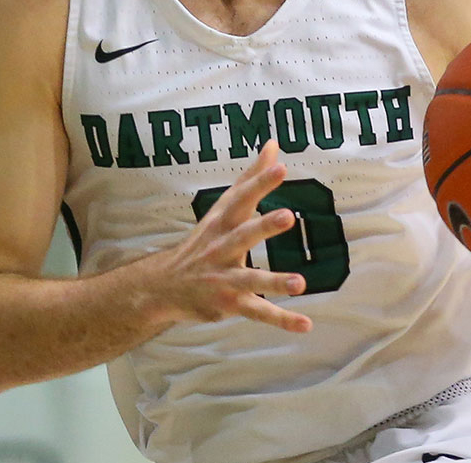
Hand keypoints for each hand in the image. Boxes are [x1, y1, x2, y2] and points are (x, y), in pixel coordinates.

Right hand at [149, 143, 311, 332]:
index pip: (242, 198)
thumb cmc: (205, 241)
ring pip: (250, 279)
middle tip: (287, 216)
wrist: (165, 285)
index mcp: (223, 221)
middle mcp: (222, 247)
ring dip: (275, 281)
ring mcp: (224, 277)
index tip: (279, 166)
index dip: (260, 182)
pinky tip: (305, 325)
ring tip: (301, 283)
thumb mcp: (223, 208)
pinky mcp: (229, 303)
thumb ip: (250, 177)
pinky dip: (281, 320)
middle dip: (264, 226)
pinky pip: (257, 312)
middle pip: (243, 235)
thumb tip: (273, 144)